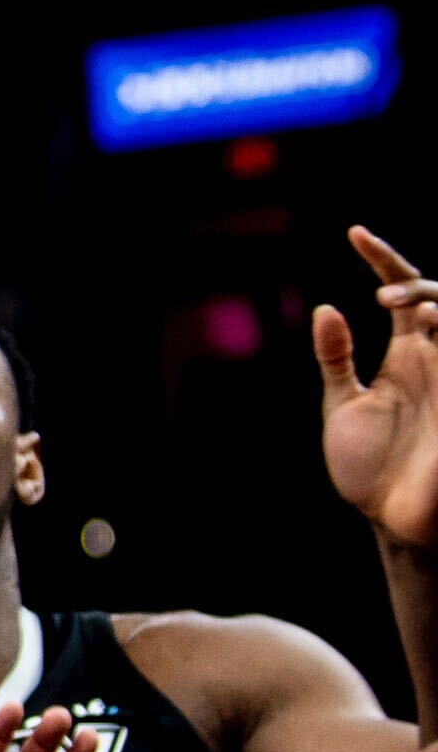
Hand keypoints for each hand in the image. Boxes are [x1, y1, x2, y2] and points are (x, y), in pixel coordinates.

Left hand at [316, 225, 437, 548]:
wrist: (391, 519)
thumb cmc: (367, 467)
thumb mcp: (343, 406)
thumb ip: (336, 358)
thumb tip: (325, 309)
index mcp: (408, 354)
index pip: (404, 293)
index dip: (383, 258)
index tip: (355, 233)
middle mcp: (436, 359)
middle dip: (416, 285)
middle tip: (384, 298)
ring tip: (414, 313)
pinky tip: (432, 332)